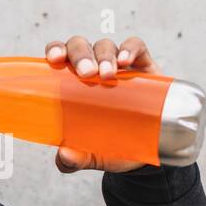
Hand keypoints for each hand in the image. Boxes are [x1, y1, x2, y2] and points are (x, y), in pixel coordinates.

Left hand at [45, 36, 160, 173]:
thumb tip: (65, 156)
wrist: (150, 150)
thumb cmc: (114, 145)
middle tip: (87, 73)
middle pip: (80, 46)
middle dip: (81, 55)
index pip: (59, 56)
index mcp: (72, 83)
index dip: (56, 50)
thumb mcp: (94, 155)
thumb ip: (76, 160)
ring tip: (108, 75)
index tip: (55, 59)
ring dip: (104, 56)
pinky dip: (129, 49)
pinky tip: (126, 61)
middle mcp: (92, 68)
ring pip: (105, 45)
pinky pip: (136, 46)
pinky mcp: (143, 64)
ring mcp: (118, 65)